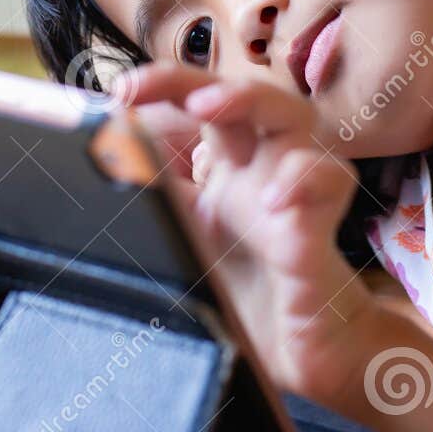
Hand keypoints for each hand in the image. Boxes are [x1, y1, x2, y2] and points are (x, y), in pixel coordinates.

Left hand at [120, 63, 380, 403]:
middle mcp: (264, 167)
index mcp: (229, 164)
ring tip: (210, 109)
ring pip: (297, 117)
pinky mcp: (317, 231)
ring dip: (253, 102)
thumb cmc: (247, 289)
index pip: (202, 101)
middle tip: (181, 92)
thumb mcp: (182, 235)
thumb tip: (103, 150)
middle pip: (254, 93)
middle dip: (216, 80)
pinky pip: (329, 182)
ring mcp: (295, 194)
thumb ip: (152, 193)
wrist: (303, 351)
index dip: (167, 83)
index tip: (123, 90)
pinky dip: (302, 179)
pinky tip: (272, 199)